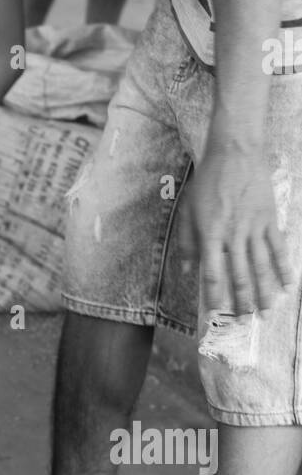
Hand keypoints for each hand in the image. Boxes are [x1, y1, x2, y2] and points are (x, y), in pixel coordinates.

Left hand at [178, 146, 291, 314]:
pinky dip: (284, 268)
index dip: (214, 295)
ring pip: (261, 267)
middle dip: (242, 301)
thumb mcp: (188, 210)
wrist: (235, 154)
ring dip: (264, 291)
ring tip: (266, 311)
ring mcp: (254, 228)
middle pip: (239, 275)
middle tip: (245, 320)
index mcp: (210, 234)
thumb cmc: (208, 182)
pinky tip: (288, 285)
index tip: (216, 312)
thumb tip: (186, 270)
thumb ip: (187, 242)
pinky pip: (278, 249)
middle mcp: (233, 235)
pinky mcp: (269, 220)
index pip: (213, 272)